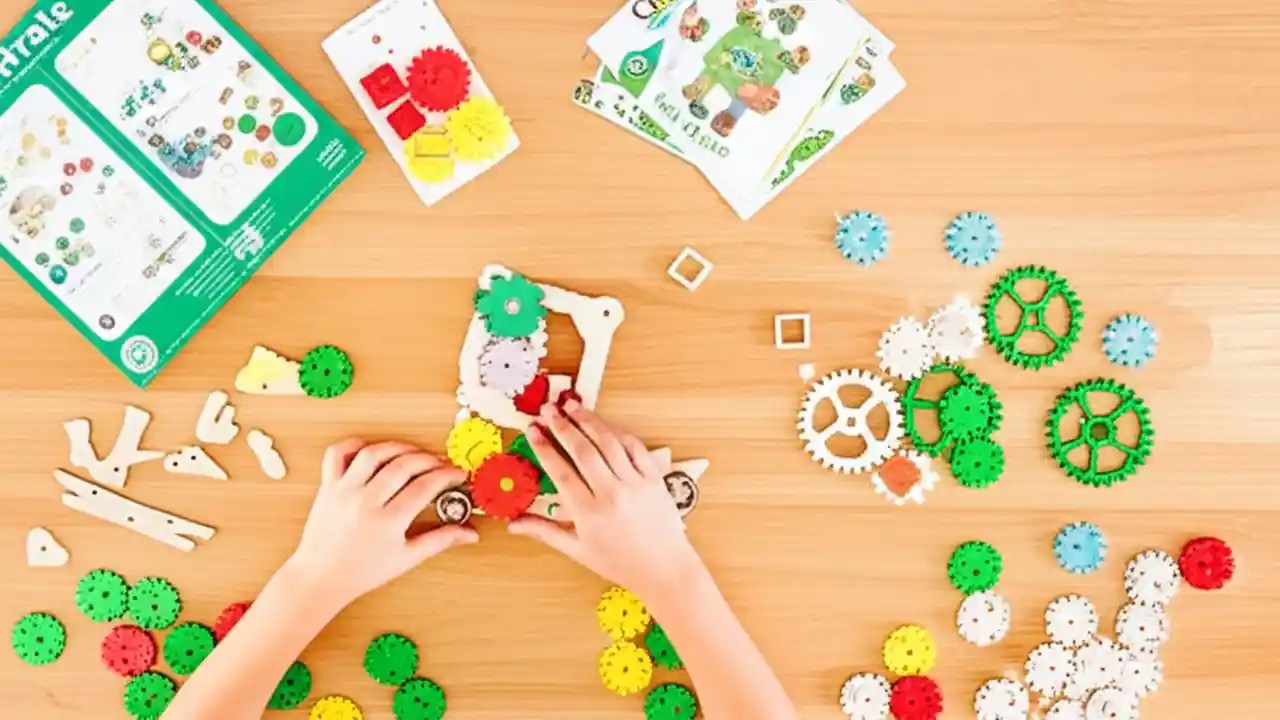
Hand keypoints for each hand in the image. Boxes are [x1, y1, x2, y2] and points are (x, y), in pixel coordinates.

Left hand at [284, 439, 477, 607]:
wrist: (320, 577)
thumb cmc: (362, 572)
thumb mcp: (406, 559)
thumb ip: (440, 540)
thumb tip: (470, 534)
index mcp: (386, 522)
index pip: (424, 487)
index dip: (447, 476)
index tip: (457, 474)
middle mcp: (364, 502)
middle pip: (403, 466)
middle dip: (428, 459)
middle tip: (440, 463)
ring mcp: (344, 491)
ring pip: (373, 454)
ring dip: (398, 447)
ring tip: (413, 453)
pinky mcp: (328, 486)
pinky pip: (337, 454)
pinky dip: (354, 444)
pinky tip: (373, 449)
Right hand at [507, 401, 705, 605]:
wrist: (665, 568)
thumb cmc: (620, 562)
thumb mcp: (578, 550)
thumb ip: (545, 531)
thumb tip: (513, 524)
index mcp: (589, 513)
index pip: (560, 472)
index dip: (544, 447)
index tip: (532, 430)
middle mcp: (611, 494)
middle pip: (583, 450)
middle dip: (562, 426)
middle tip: (548, 409)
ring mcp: (635, 483)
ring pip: (608, 442)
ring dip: (588, 421)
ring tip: (572, 406)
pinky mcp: (653, 478)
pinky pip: (633, 447)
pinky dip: (617, 431)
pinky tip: (603, 423)